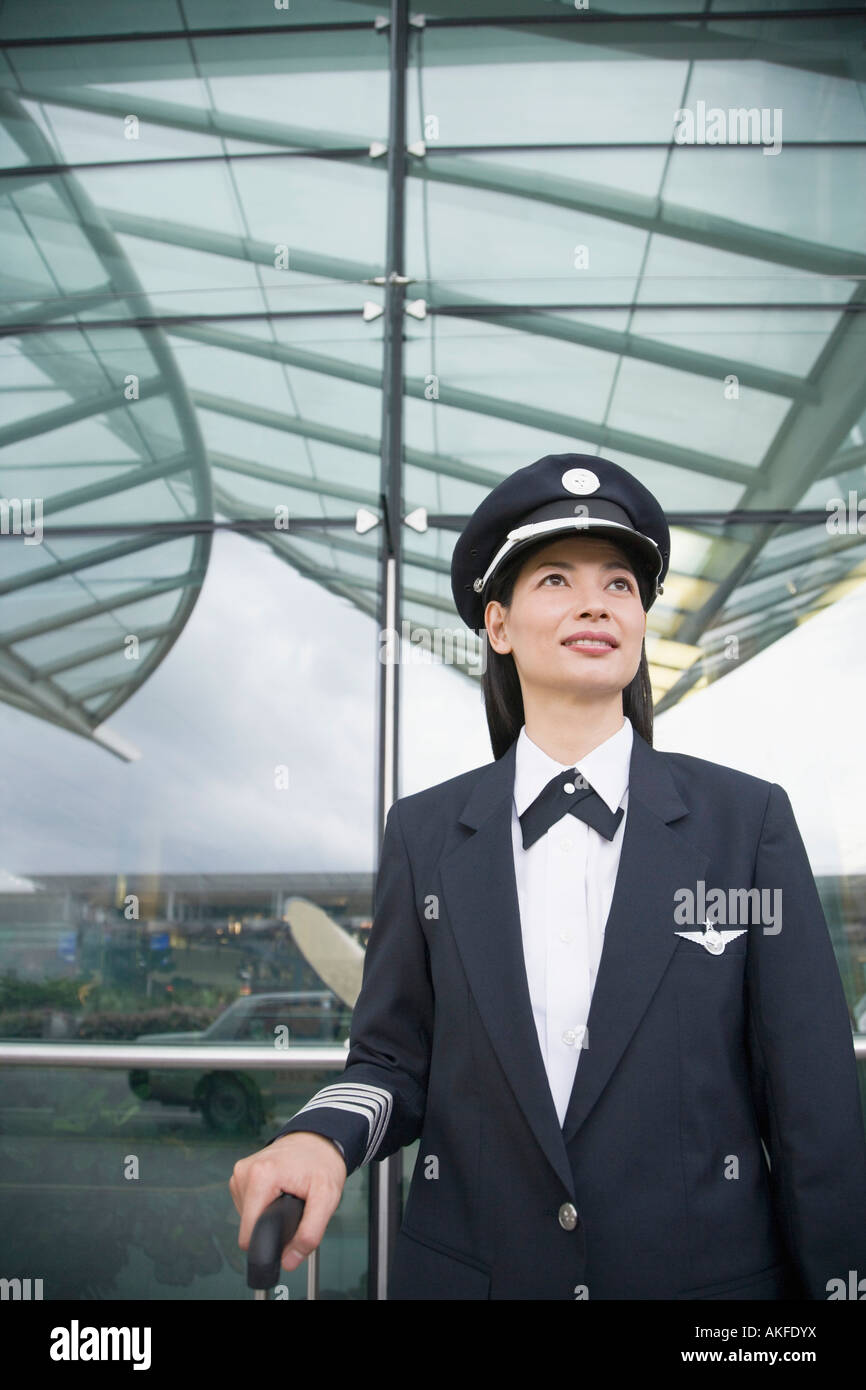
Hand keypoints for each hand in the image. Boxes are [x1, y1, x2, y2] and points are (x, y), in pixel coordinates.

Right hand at [230, 1131, 347, 1271]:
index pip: (248, 1233)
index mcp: (260, 1177)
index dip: (268, 1242)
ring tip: (287, 1197)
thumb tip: (289, 1261)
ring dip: (267, 1213)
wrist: (318, 1139)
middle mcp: (244, 1173)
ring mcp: (240, 1172)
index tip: (287, 1235)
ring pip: (247, 1216)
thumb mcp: (326, 1199)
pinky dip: (263, 1204)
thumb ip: (310, 1233)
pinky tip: (278, 1193)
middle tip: (293, 1209)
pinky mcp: (241, 1174)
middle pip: (248, 1225)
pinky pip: (248, 1203)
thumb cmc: (322, 1163)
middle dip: (271, 1225)